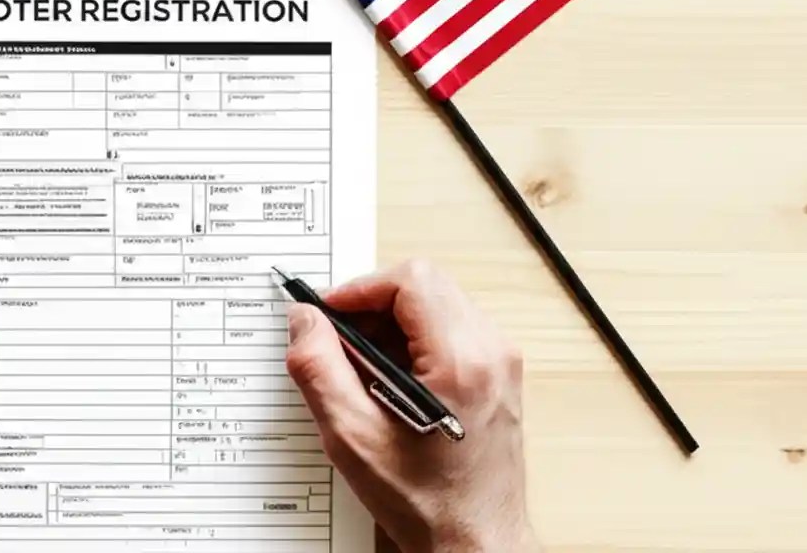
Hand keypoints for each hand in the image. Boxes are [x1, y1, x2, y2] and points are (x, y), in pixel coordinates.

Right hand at [285, 260, 538, 552]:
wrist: (475, 542)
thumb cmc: (426, 502)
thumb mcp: (352, 435)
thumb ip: (319, 368)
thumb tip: (304, 320)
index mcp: (462, 360)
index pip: (410, 280)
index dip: (359, 289)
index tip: (328, 315)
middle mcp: (492, 352)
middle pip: (425, 285)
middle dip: (373, 305)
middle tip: (340, 344)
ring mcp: (501, 363)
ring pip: (438, 304)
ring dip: (392, 324)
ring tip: (363, 371)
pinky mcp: (499, 375)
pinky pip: (452, 330)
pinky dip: (414, 342)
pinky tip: (390, 382)